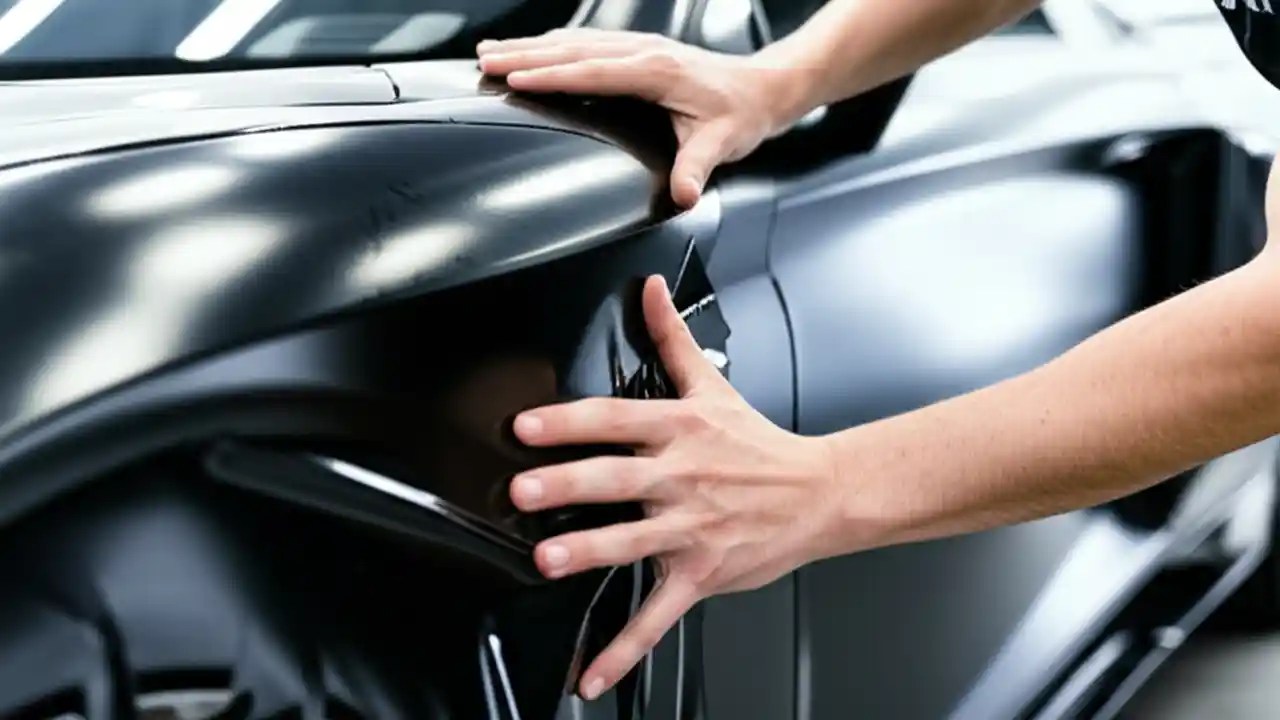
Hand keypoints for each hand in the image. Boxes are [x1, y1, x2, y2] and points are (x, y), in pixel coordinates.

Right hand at [477, 29, 805, 207]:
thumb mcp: (722, 144)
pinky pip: (585, 44)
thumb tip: (683, 194)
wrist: (762, 89)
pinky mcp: (636, 50)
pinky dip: (552, 46)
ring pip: (574, 42)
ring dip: (530, 46)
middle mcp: (643, 52)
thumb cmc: (740, 114)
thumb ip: (696, 168)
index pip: (592, 73)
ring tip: (490, 51)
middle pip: (572, 50)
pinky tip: (531, 50)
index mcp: (656, 72)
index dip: (552, 75)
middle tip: (484, 60)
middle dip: (524, 54)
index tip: (514, 77)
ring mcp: (638, 47)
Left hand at [509, 275, 840, 699]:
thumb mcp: (713, 385)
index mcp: (680, 430)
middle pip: (619, 478)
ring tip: (548, 561)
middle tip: (523, 490)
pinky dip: (625, 648)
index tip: (527, 425)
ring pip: (635, 542)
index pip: (618, 419)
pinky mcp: (702, 573)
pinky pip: (659, 615)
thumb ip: (671, 338)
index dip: (571, 420)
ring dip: (590, 551)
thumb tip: (648, 289)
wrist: (822, 494)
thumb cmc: (759, 447)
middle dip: (569, 484)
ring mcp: (693, 528)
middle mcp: (683, 477)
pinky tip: (593, 672)